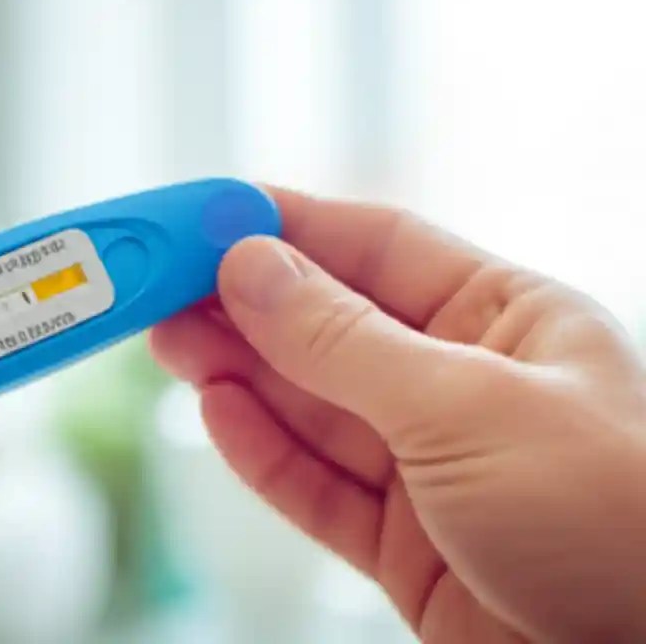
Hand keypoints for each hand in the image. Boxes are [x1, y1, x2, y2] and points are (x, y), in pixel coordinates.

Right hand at [151, 187, 645, 642]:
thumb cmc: (615, 523)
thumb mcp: (466, 408)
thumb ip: (344, 342)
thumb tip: (250, 267)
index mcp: (512, 320)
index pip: (379, 248)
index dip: (286, 225)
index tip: (204, 213)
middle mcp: (468, 385)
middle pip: (332, 327)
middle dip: (245, 304)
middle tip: (160, 283)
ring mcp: (433, 468)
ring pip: (313, 407)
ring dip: (238, 372)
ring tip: (166, 339)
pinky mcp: (404, 546)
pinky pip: (317, 487)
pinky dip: (261, 453)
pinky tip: (215, 414)